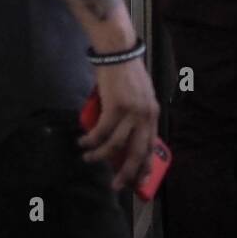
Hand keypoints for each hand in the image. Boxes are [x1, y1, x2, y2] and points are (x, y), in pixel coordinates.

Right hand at [78, 55, 159, 190]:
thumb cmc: (124, 73)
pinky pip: (101, 132)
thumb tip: (123, 140)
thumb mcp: (138, 96)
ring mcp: (131, 112)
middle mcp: (145, 115)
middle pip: (137, 152)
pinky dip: (91, 140)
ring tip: (88, 158)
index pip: (151, 145)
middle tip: (116, 185)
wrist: (117, 52)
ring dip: (99, 155)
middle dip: (126, 172)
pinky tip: (83, 141)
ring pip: (115, 144)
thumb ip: (135, 116)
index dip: (145, 166)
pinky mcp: (115, 107)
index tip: (140, 181)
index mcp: (152, 113)